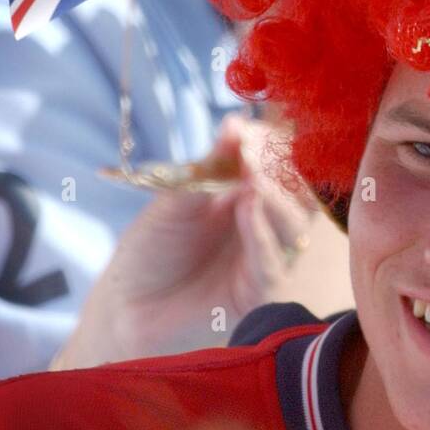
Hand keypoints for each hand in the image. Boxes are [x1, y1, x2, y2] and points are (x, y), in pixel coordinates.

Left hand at [52, 114, 349, 368]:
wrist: (127, 305)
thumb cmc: (151, 249)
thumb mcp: (177, 197)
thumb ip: (211, 167)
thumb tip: (236, 124)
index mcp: (251, 195)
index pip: (283, 163)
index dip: (272, 145)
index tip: (247, 132)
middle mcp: (267, 225)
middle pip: (302, 193)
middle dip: (282, 171)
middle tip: (253, 156)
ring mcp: (267, 258)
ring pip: (296, 227)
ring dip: (278, 200)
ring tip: (251, 184)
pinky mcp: (259, 294)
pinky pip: (275, 264)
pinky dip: (263, 235)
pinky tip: (248, 211)